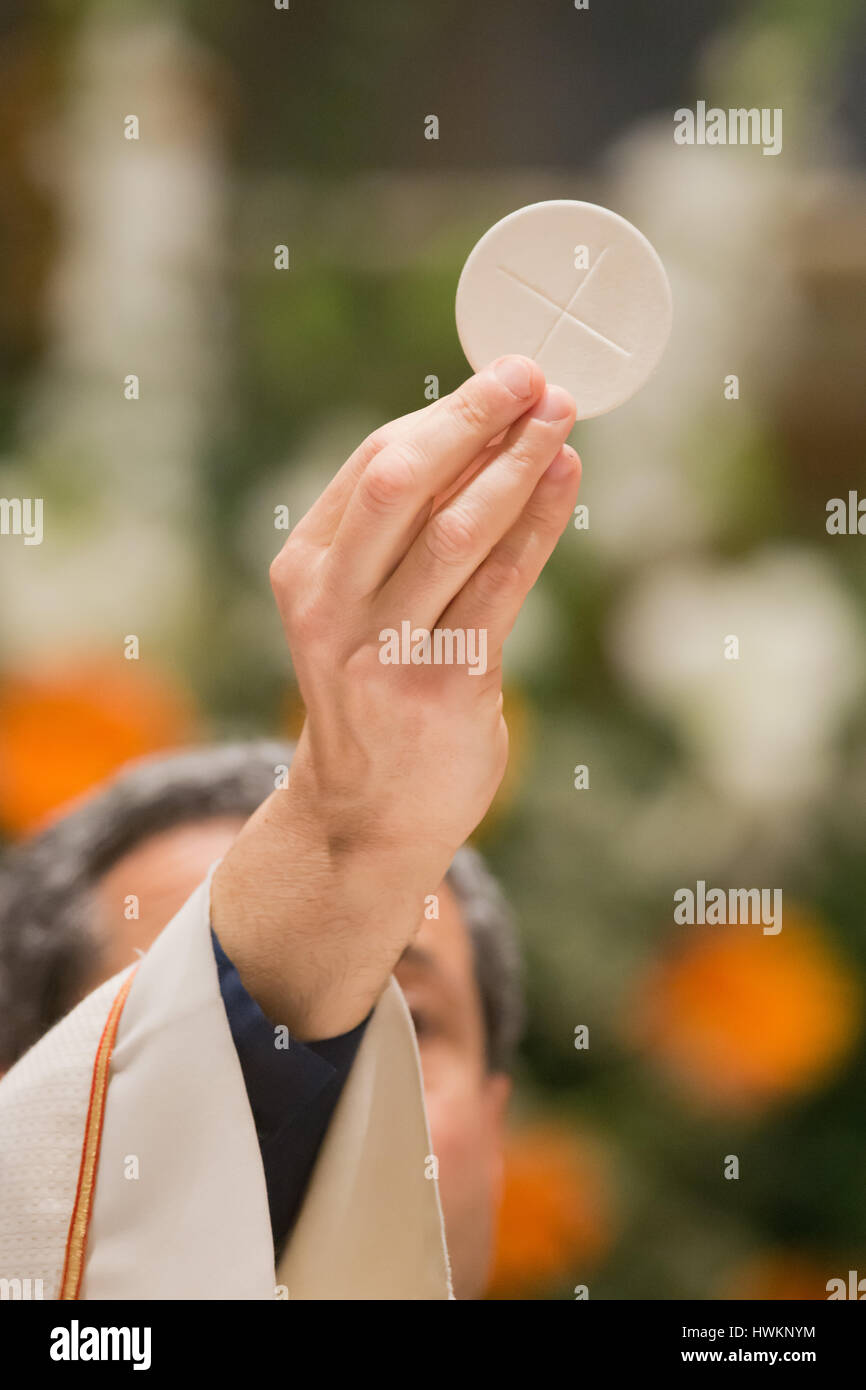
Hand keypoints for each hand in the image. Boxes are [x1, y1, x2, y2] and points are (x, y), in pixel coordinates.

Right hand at [212, 356, 579, 1036]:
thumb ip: (394, 532)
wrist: (370, 812)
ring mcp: (386, 649)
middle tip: (536, 378)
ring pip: (461, 530)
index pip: (374, 466)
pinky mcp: (444, 685)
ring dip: (519, 465)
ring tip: (563, 421)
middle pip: (405, 483)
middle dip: (475, 420)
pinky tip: (566, 484)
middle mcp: (334, 606)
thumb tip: (478, 431)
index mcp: (305, 571)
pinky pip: (503, 587)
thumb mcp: (354, 607)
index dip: (446, 414)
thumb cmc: (373, 688)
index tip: (503, 378)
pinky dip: (540, 526)